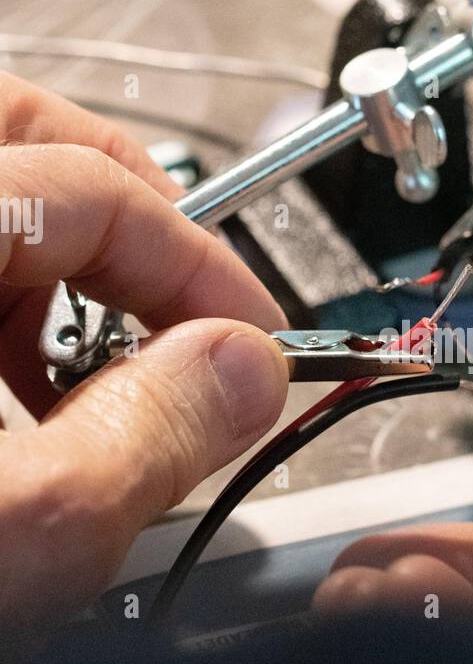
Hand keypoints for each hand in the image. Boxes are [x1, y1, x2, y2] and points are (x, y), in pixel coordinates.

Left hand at [0, 72, 288, 632]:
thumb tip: (247, 368)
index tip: (257, 345)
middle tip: (191, 302)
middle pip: (25, 130)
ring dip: (66, 260)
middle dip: (128, 212)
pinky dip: (7, 295)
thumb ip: (155, 437)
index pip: (92, 188)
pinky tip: (25, 393)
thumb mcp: (21, 534)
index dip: (200, 266)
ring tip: (107, 372)